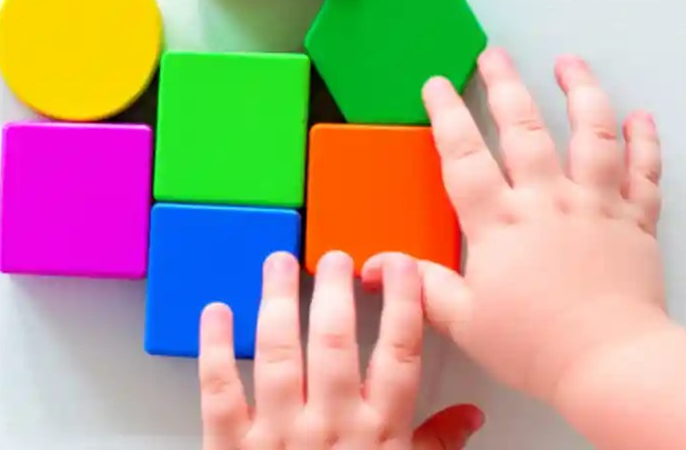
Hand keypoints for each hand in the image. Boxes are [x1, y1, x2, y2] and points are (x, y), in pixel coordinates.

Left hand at [198, 251, 484, 448]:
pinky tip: (216, 310)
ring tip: (277, 263)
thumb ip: (437, 445)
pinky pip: (220, 389)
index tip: (401, 266)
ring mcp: (278, 436)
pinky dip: (214, 347)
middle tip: (333, 256)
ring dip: (276, 301)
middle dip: (334, 291)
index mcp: (378, 434)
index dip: (402, 304)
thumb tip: (471, 414)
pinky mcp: (231, 448)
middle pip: (333, 342)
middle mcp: (330, 427)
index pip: (398, 355)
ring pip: (276, 353)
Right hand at [362, 48, 668, 402]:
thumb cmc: (535, 345)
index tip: (436, 84)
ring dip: (581, 91)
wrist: (609, 361)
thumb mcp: (465, 321)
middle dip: (505, 84)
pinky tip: (640, 117)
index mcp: (500, 222)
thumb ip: (425, 286)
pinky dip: (644, 140)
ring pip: (591, 132)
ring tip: (569, 63)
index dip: (447, 115)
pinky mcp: (636, 220)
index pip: (464, 155)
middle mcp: (547, 201)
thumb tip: (376, 266)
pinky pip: (643, 171)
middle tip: (494, 54)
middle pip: (524, 128)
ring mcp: (596, 204)